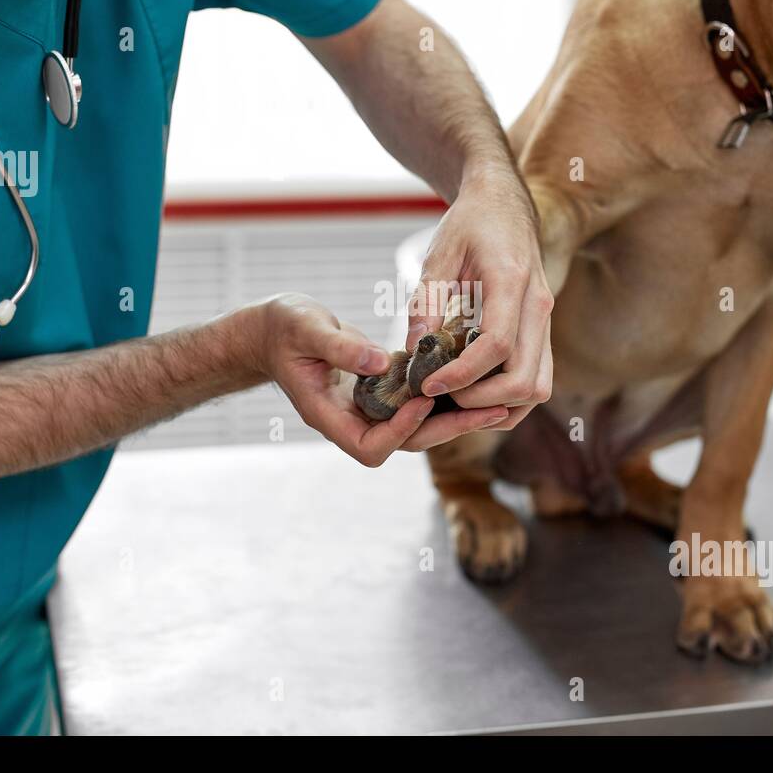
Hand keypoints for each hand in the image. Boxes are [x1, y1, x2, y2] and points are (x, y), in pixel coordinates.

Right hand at [249, 294, 509, 465]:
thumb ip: (340, 347)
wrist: (273, 330)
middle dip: (449, 429)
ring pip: (418, 428)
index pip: (371, 445)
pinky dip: (446, 397)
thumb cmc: (283, 327)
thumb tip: (381, 362)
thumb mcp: (305, 328)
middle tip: (493, 411)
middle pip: (406, 444)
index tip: (425, 399)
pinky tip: (476, 381)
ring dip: (457, 418)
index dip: (401, 429)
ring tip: (499, 404)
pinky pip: (417, 405)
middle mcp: (351, 420)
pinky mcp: (380, 394)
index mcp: (327, 415)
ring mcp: (367, 410)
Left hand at [406, 168, 553, 429]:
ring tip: (456, 398)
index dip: (462, 374)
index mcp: (512, 282)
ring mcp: (546, 322)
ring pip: (538, 389)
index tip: (427, 384)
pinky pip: (536, 380)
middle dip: (480, 400)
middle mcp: (539, 307)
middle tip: (440, 393)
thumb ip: (426, 300)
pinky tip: (473, 391)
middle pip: (525, 380)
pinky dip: (508, 399)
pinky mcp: (542, 332)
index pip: (497, 345)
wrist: (505, 203)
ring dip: (499, 406)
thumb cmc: (471, 222)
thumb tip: (413, 350)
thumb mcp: (440, 253)